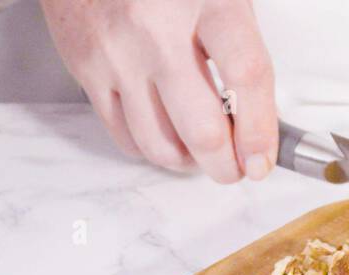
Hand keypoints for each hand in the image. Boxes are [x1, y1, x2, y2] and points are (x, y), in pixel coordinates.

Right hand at [41, 0, 277, 183]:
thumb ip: (239, 45)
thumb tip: (260, 117)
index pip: (247, 77)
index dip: (260, 131)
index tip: (262, 159)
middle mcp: (159, 30)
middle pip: (202, 129)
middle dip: (225, 166)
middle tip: (234, 169)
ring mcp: (118, 54)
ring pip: (160, 144)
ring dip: (188, 163)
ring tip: (199, 155)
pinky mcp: (86, 69)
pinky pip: (124, 135)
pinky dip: (150, 150)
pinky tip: (165, 139)